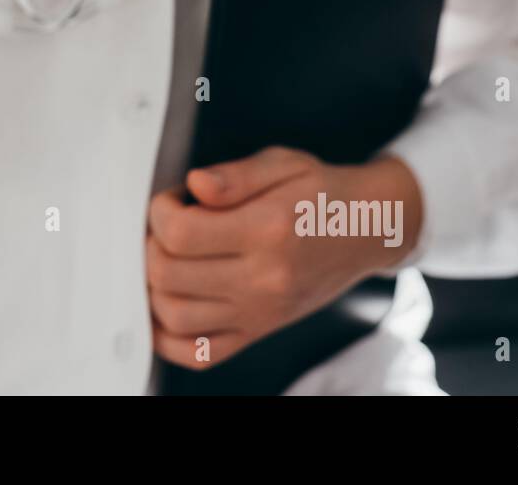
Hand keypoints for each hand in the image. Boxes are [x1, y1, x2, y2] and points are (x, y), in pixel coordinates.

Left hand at [147, 147, 422, 370]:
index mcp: (268, 231)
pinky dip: (168, 335)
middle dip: (151, 243)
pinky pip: (198, 352)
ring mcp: (259, 313)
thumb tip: (195, 185)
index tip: (172, 200)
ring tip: (169, 258)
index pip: (180, 233)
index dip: (160, 211)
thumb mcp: (284, 165)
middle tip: (169, 226)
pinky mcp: (257, 332)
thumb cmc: (322, 195)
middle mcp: (263, 280)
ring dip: (154, 285)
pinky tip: (169, 303)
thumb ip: (235, 175)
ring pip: (173, 315)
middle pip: (167, 274)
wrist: (366, 232)